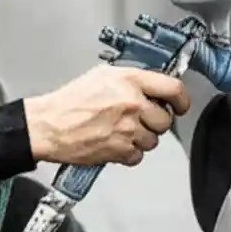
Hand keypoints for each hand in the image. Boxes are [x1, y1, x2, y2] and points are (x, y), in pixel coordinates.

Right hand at [23, 65, 190, 166]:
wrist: (49, 125)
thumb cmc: (71, 100)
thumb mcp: (103, 75)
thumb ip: (132, 79)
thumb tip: (154, 86)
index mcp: (131, 81)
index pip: (174, 89)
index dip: (182, 100)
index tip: (180, 105)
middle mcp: (133, 104)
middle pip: (165, 120)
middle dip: (155, 121)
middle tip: (140, 119)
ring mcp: (128, 129)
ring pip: (153, 140)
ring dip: (142, 138)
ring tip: (122, 131)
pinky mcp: (120, 151)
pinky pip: (138, 156)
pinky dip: (129, 153)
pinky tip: (115, 143)